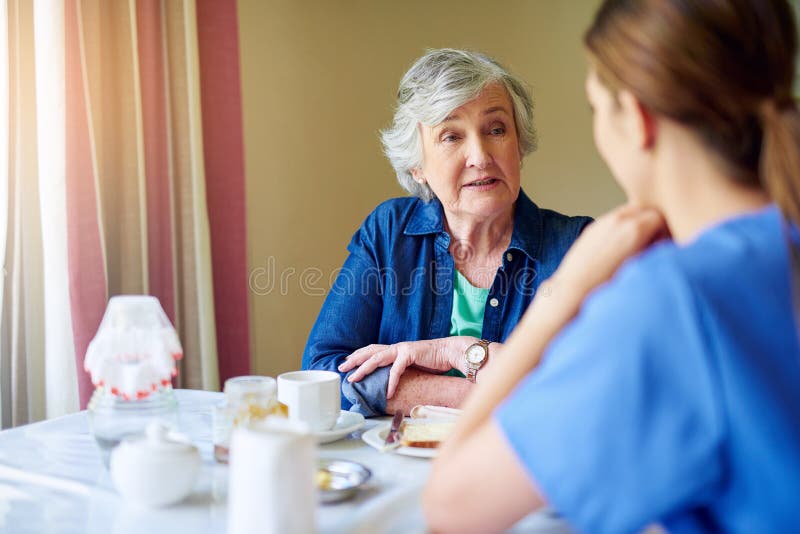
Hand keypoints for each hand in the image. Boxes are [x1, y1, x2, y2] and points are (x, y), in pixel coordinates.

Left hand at [338, 337, 472, 398]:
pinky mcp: (410, 354)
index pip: (372, 350)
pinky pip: (397, 369)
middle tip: (341, 367)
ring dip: (364, 368)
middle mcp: (396, 347)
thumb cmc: (434, 361)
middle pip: (369, 351)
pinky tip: (388, 391)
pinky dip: (391, 381)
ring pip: (377, 357)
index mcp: (395, 349)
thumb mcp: (413, 366)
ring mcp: (402, 349)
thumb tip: (391, 382)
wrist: (451, 352)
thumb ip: (401, 370)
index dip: (358, 355)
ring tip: (354, 378)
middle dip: (354, 359)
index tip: (346, 362)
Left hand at [548, 203, 667, 305]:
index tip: (662, 243)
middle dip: (651, 222)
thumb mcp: (640, 265)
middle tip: (651, 241)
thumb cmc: (608, 284)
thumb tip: (663, 242)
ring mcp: (603, 221)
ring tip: (634, 244)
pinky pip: (613, 218)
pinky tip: (618, 246)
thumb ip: (654, 248)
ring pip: (628, 211)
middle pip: (645, 209)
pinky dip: (621, 225)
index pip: (660, 216)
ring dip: (636, 222)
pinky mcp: (592, 227)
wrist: (575, 288)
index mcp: (635, 229)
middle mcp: (619, 220)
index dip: (664, 229)